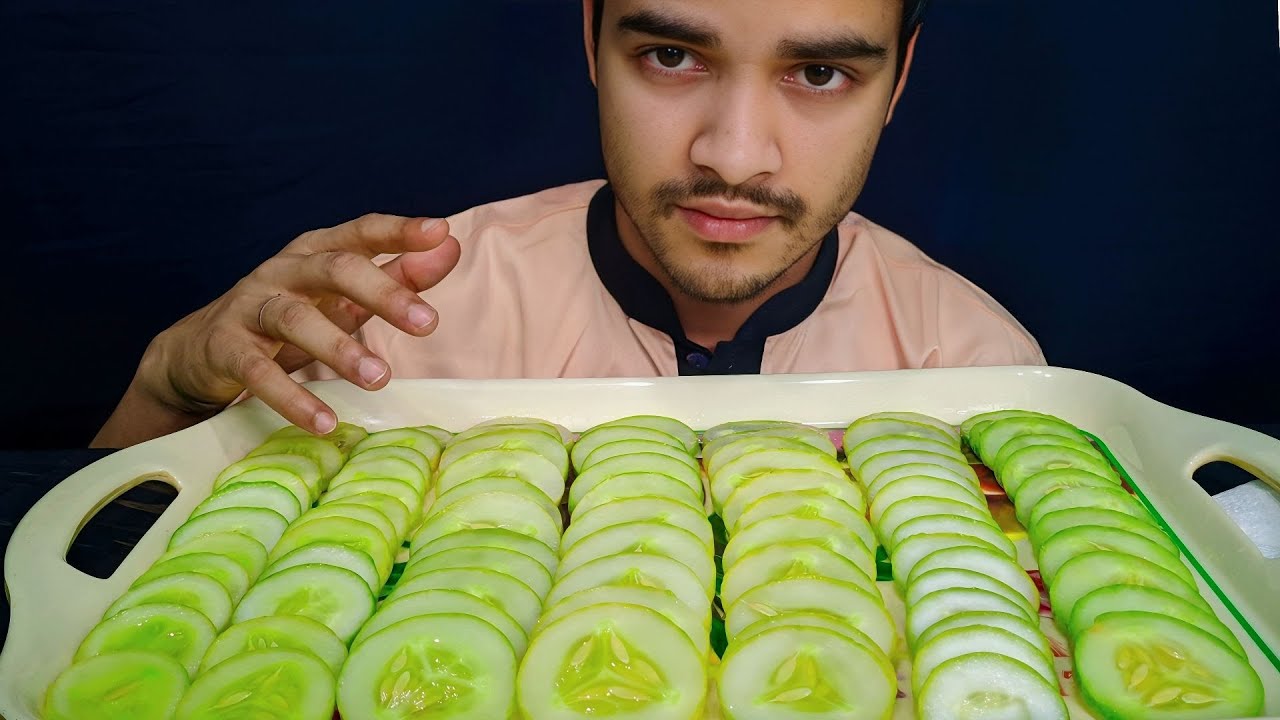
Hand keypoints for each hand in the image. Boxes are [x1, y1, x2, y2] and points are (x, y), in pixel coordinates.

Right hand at [119, 213, 460, 439]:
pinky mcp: (227, 347)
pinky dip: (292, 397)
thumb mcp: (344, 297)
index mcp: (316, 253)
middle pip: (334, 269)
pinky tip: (324, 421)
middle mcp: (284, 271)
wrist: (202, 351)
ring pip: (296, 319)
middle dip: (383, 293)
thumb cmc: (290, 317)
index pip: (360, 232)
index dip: (399, 231)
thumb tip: (449, 248)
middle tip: (427, 323)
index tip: (440, 231)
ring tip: (380, 379)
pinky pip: (258, 370)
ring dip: (341, 349)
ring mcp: (251, 306)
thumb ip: (396, 276)